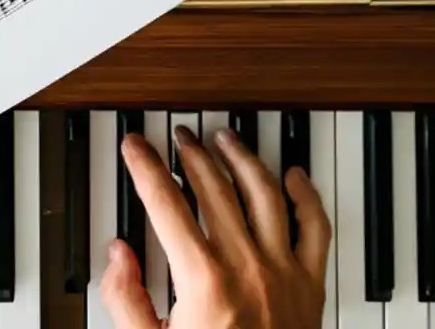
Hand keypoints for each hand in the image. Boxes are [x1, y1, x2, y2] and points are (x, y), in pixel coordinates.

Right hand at [101, 126, 330, 328]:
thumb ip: (127, 299)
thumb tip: (118, 254)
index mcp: (204, 281)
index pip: (166, 204)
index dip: (145, 167)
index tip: (135, 146)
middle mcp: (246, 267)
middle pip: (215, 188)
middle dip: (190, 153)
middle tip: (175, 136)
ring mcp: (284, 273)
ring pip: (264, 194)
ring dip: (242, 159)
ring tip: (224, 138)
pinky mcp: (312, 286)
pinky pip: (316, 227)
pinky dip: (305, 195)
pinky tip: (293, 175)